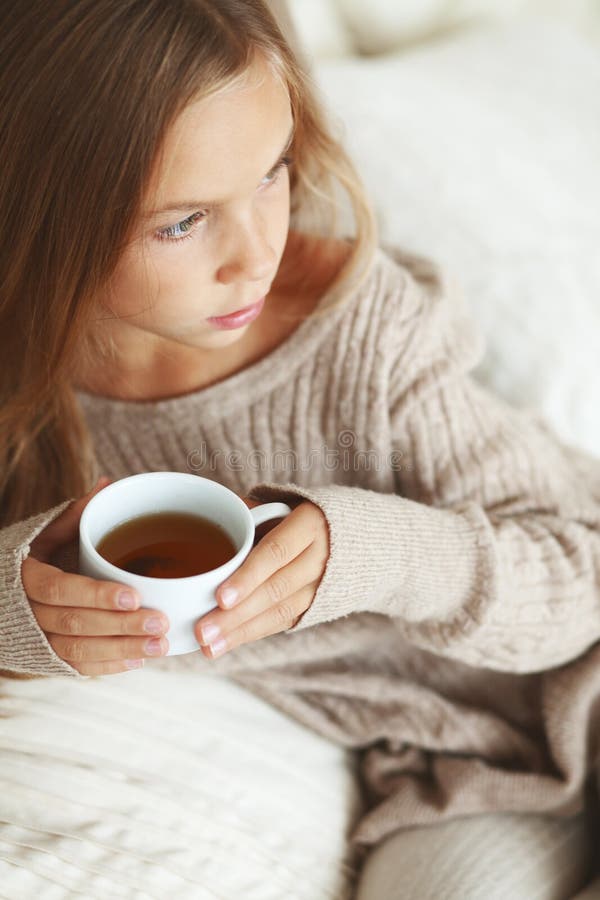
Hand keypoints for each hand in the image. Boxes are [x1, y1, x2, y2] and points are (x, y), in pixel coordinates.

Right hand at [22, 477, 169, 674]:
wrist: (4, 596)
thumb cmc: (33, 558)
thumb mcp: (46, 534)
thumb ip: (76, 514)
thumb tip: (108, 484)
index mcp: (26, 577)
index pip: (59, 589)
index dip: (95, 595)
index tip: (134, 595)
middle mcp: (28, 613)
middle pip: (74, 624)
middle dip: (120, 625)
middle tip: (160, 621)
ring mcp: (38, 640)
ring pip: (78, 651)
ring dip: (122, 649)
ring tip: (160, 645)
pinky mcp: (49, 660)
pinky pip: (78, 668)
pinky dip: (109, 666)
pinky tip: (140, 659)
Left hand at [195, 497, 328, 657]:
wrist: (354, 535)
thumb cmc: (302, 516)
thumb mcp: (281, 504)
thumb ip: (248, 513)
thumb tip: (206, 522)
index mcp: (310, 524)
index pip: (276, 552)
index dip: (248, 576)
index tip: (220, 597)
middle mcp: (321, 557)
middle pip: (276, 588)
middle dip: (237, 614)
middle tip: (202, 631)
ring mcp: (322, 585)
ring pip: (280, 611)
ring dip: (241, 631)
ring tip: (209, 646)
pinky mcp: (317, 604)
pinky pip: (283, 621)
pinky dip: (253, 633)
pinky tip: (227, 643)